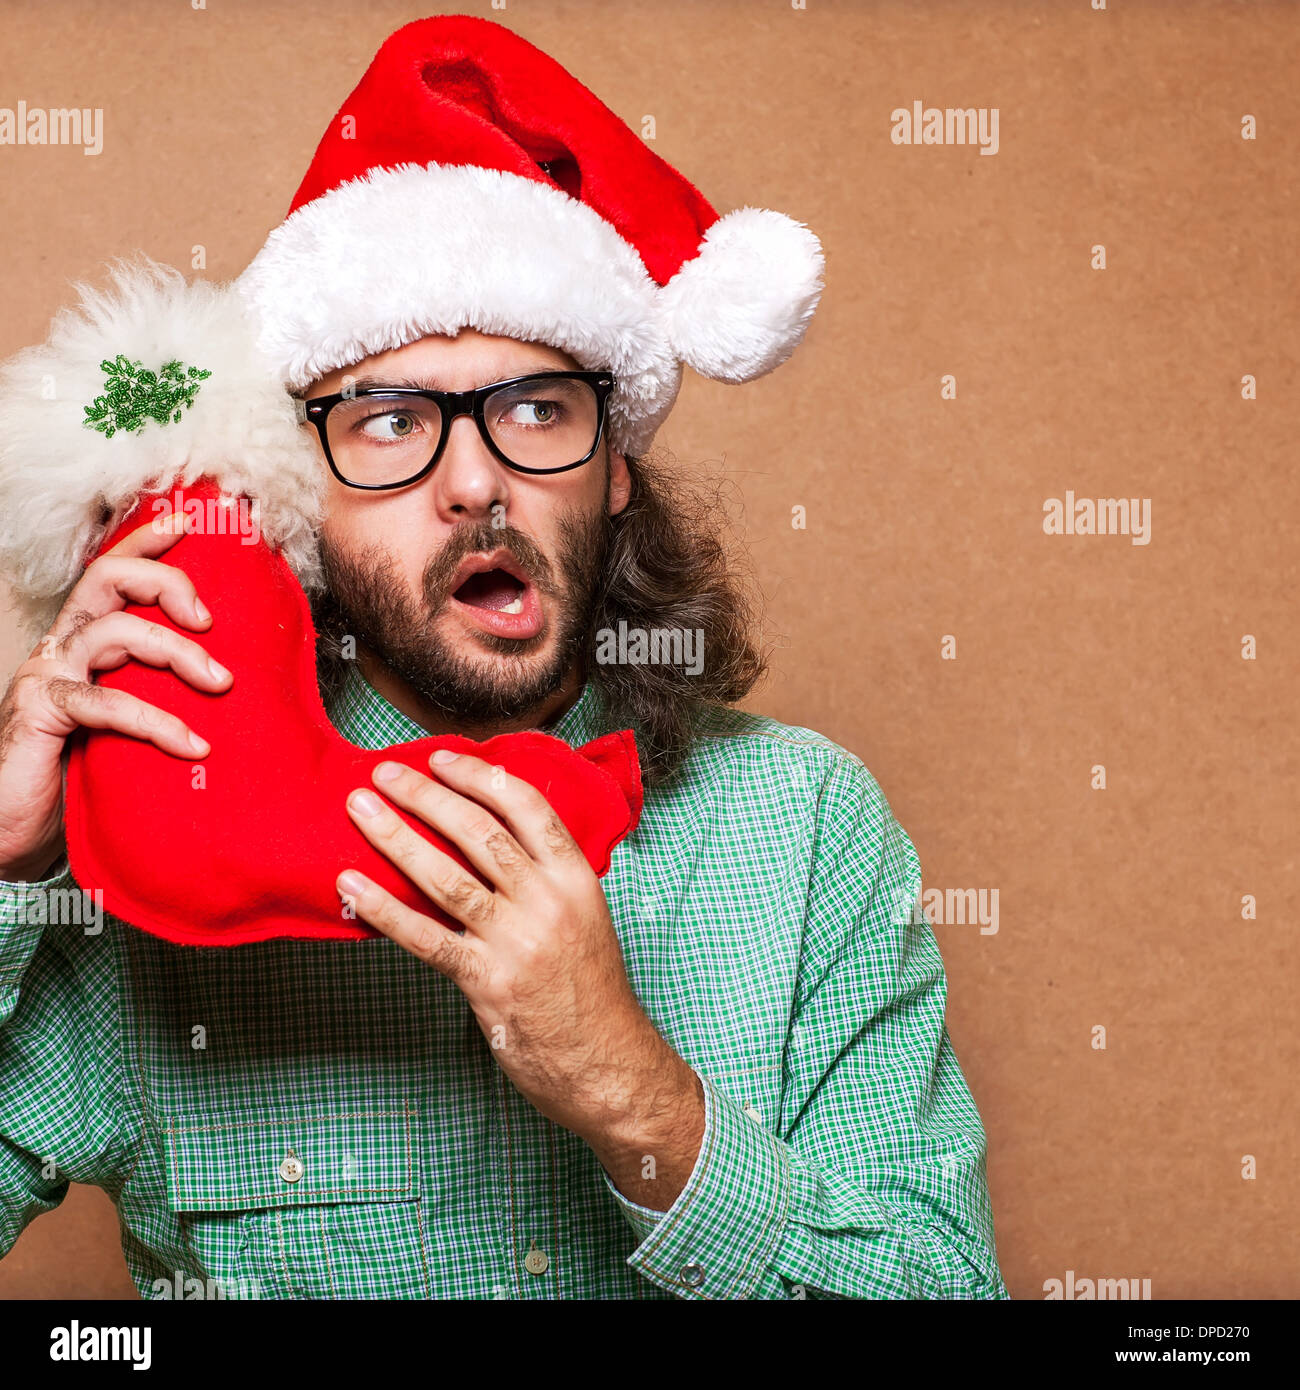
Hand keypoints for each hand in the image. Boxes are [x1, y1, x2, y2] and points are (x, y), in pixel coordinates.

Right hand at [0, 509, 231, 880]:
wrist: (16, 831)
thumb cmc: (78, 775)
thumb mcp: (130, 726)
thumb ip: (162, 696)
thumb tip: (233, 689)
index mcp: (84, 641)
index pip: (111, 574)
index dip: (145, 541)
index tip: (187, 521)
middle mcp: (62, 647)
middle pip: (108, 579)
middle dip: (166, 583)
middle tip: (209, 622)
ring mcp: (47, 676)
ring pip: (115, 630)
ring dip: (178, 652)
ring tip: (220, 684)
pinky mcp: (41, 712)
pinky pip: (107, 702)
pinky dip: (158, 721)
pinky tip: (193, 745)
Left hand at [337, 751, 703, 1206]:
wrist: (608, 1064)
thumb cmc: (592, 992)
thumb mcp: (585, 917)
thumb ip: (545, 878)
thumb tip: (491, 837)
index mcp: (575, 878)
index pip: (526, 806)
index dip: (478, 777)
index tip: (441, 758)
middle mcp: (547, 901)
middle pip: (478, 832)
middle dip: (425, 796)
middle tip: (383, 774)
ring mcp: (516, 941)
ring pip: (447, 876)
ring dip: (396, 838)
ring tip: (359, 811)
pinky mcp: (487, 981)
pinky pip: (426, 938)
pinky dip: (384, 909)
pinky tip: (353, 886)